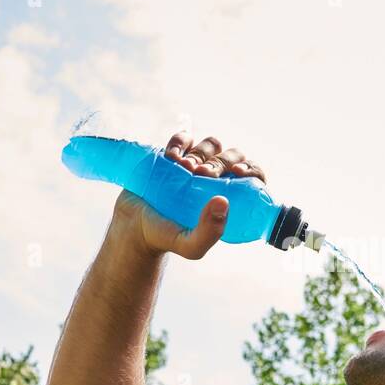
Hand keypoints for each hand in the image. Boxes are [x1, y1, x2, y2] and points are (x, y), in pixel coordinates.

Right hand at [109, 133, 267, 260]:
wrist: (132, 228)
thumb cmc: (166, 238)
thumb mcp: (191, 246)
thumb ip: (209, 233)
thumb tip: (223, 201)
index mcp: (228, 198)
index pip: (252, 177)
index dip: (250, 169)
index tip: (238, 172)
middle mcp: (215, 180)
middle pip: (231, 157)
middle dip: (220, 163)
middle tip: (201, 175)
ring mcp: (194, 165)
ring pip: (211, 145)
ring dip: (201, 152)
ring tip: (183, 168)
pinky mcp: (173, 155)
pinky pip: (184, 138)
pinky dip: (181, 142)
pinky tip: (172, 157)